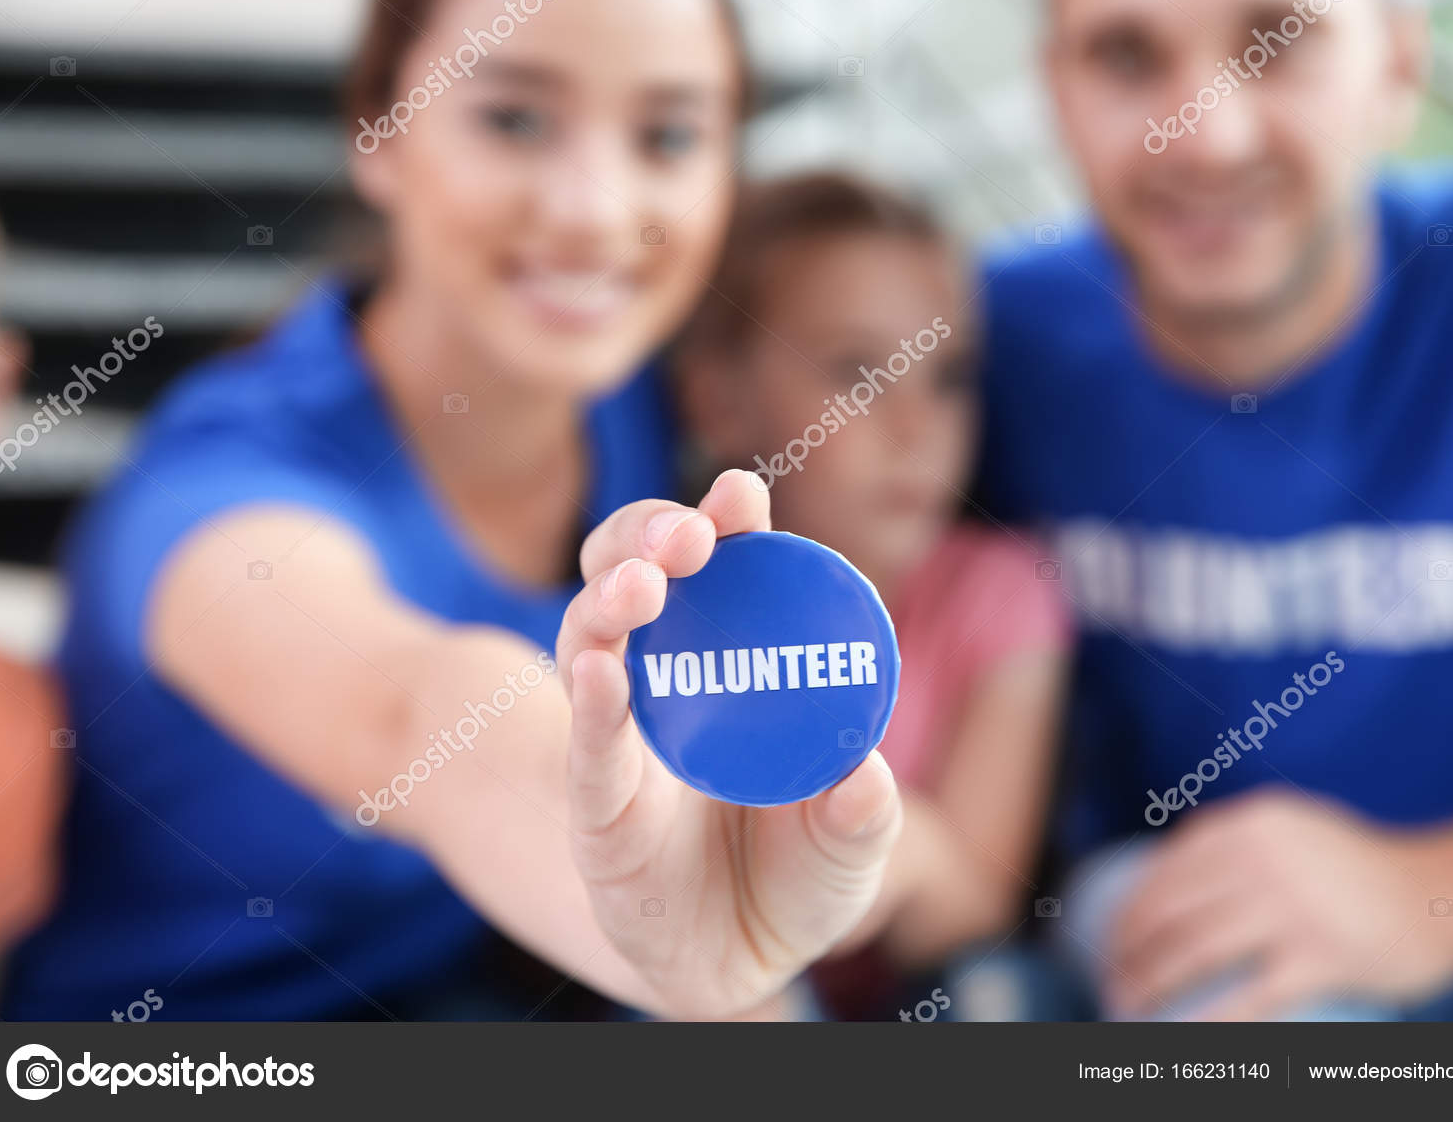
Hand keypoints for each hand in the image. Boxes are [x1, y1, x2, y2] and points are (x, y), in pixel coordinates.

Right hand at [556, 469, 902, 1018]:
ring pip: (592, 642)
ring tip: (644, 582)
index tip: (739, 492)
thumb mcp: (851, 843)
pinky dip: (591, 703)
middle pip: (636, 579)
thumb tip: (864, 777)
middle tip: (689, 532)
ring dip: (612, 599)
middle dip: (650, 535)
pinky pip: (588, 749)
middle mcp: (668, 686)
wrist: (735, 961)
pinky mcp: (597, 809)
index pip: (724, 577)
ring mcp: (621, 739)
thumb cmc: (796, 875)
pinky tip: (601, 670)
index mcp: (734, 670)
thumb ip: (861, 814)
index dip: (726, 526)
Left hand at [1106, 788, 1452, 1019]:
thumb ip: (1235, 845)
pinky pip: (1250, 997)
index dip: (1128, 910)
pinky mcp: (1322, 956)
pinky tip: (1180, 1039)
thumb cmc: (1361, 870)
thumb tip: (1160, 877)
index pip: (1167, 870)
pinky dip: (1208, 1021)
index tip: (1108, 941)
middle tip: (1112, 981)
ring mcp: (1294, 907)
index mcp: (1251, 825)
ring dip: (1150, 985)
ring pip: (1195, 951)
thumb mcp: (1293, 831)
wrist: (1446, 895)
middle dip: (1127, 951)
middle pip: (1171, 911)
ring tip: (1128, 1006)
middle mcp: (1265, 858)